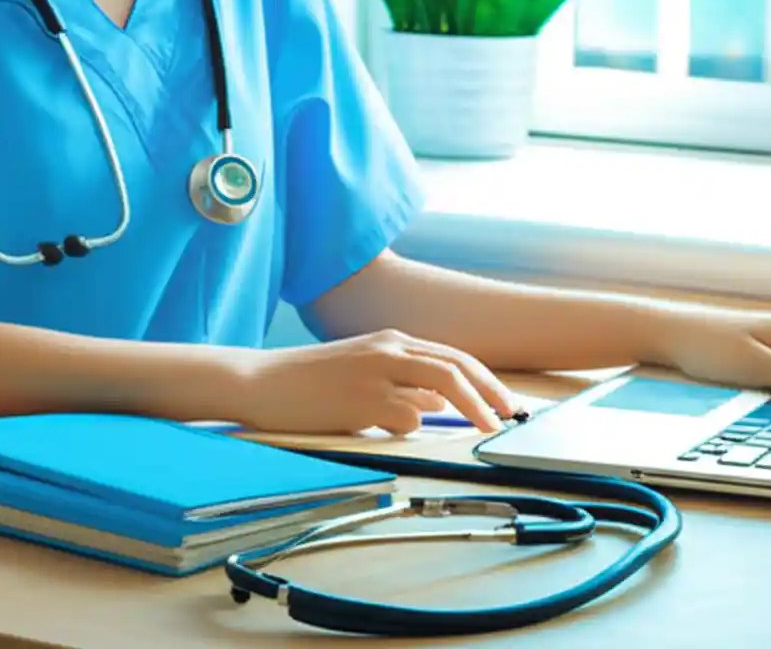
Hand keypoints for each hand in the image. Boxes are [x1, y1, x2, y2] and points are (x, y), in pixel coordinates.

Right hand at [235, 329, 516, 434]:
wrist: (261, 382)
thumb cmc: (310, 383)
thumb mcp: (363, 371)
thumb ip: (402, 383)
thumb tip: (439, 404)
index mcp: (392, 341)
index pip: (454, 357)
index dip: (486, 380)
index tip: (506, 402)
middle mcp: (389, 349)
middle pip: (456, 368)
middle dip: (490, 394)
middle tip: (509, 418)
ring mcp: (376, 372)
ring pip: (441, 386)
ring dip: (468, 410)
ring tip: (482, 430)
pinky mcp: (361, 399)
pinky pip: (407, 416)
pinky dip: (414, 426)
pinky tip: (396, 431)